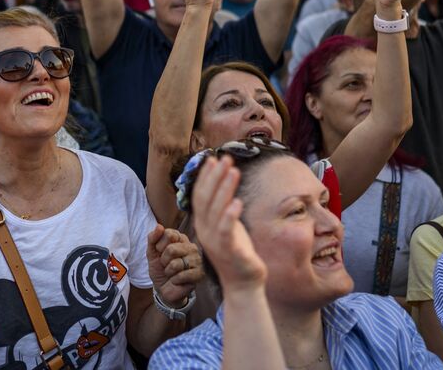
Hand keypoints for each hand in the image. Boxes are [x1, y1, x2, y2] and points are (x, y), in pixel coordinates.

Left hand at [147, 224, 203, 307]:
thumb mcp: (152, 253)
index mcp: (180, 238)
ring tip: (172, 273)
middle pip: (172, 249)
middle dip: (163, 260)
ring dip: (168, 272)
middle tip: (166, 265)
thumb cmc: (160, 268)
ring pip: (176, 264)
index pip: (169, 234)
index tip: (160, 252)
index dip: (159, 246)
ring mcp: (197, 260)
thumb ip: (153, 238)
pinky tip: (177, 280)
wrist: (164, 289)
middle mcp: (191, 246)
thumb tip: (159, 226)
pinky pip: (181, 275)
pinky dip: (174, 280)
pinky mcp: (199, 274)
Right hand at [191, 156, 266, 292]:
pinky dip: (230, 215)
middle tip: (225, 158)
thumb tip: (225, 185)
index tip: (212, 159)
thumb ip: (223, 208)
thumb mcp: (227, 226)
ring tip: (233, 171)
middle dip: (215, 176)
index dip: (204, 177)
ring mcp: (215, 242)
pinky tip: (237, 202)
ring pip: (216, 210)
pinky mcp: (229, 251)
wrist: (243, 284)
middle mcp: (205, 231)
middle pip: (206, 199)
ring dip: (224, 189)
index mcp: (204, 224)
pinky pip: (226, 231)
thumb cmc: (237, 252)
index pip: (200, 196)